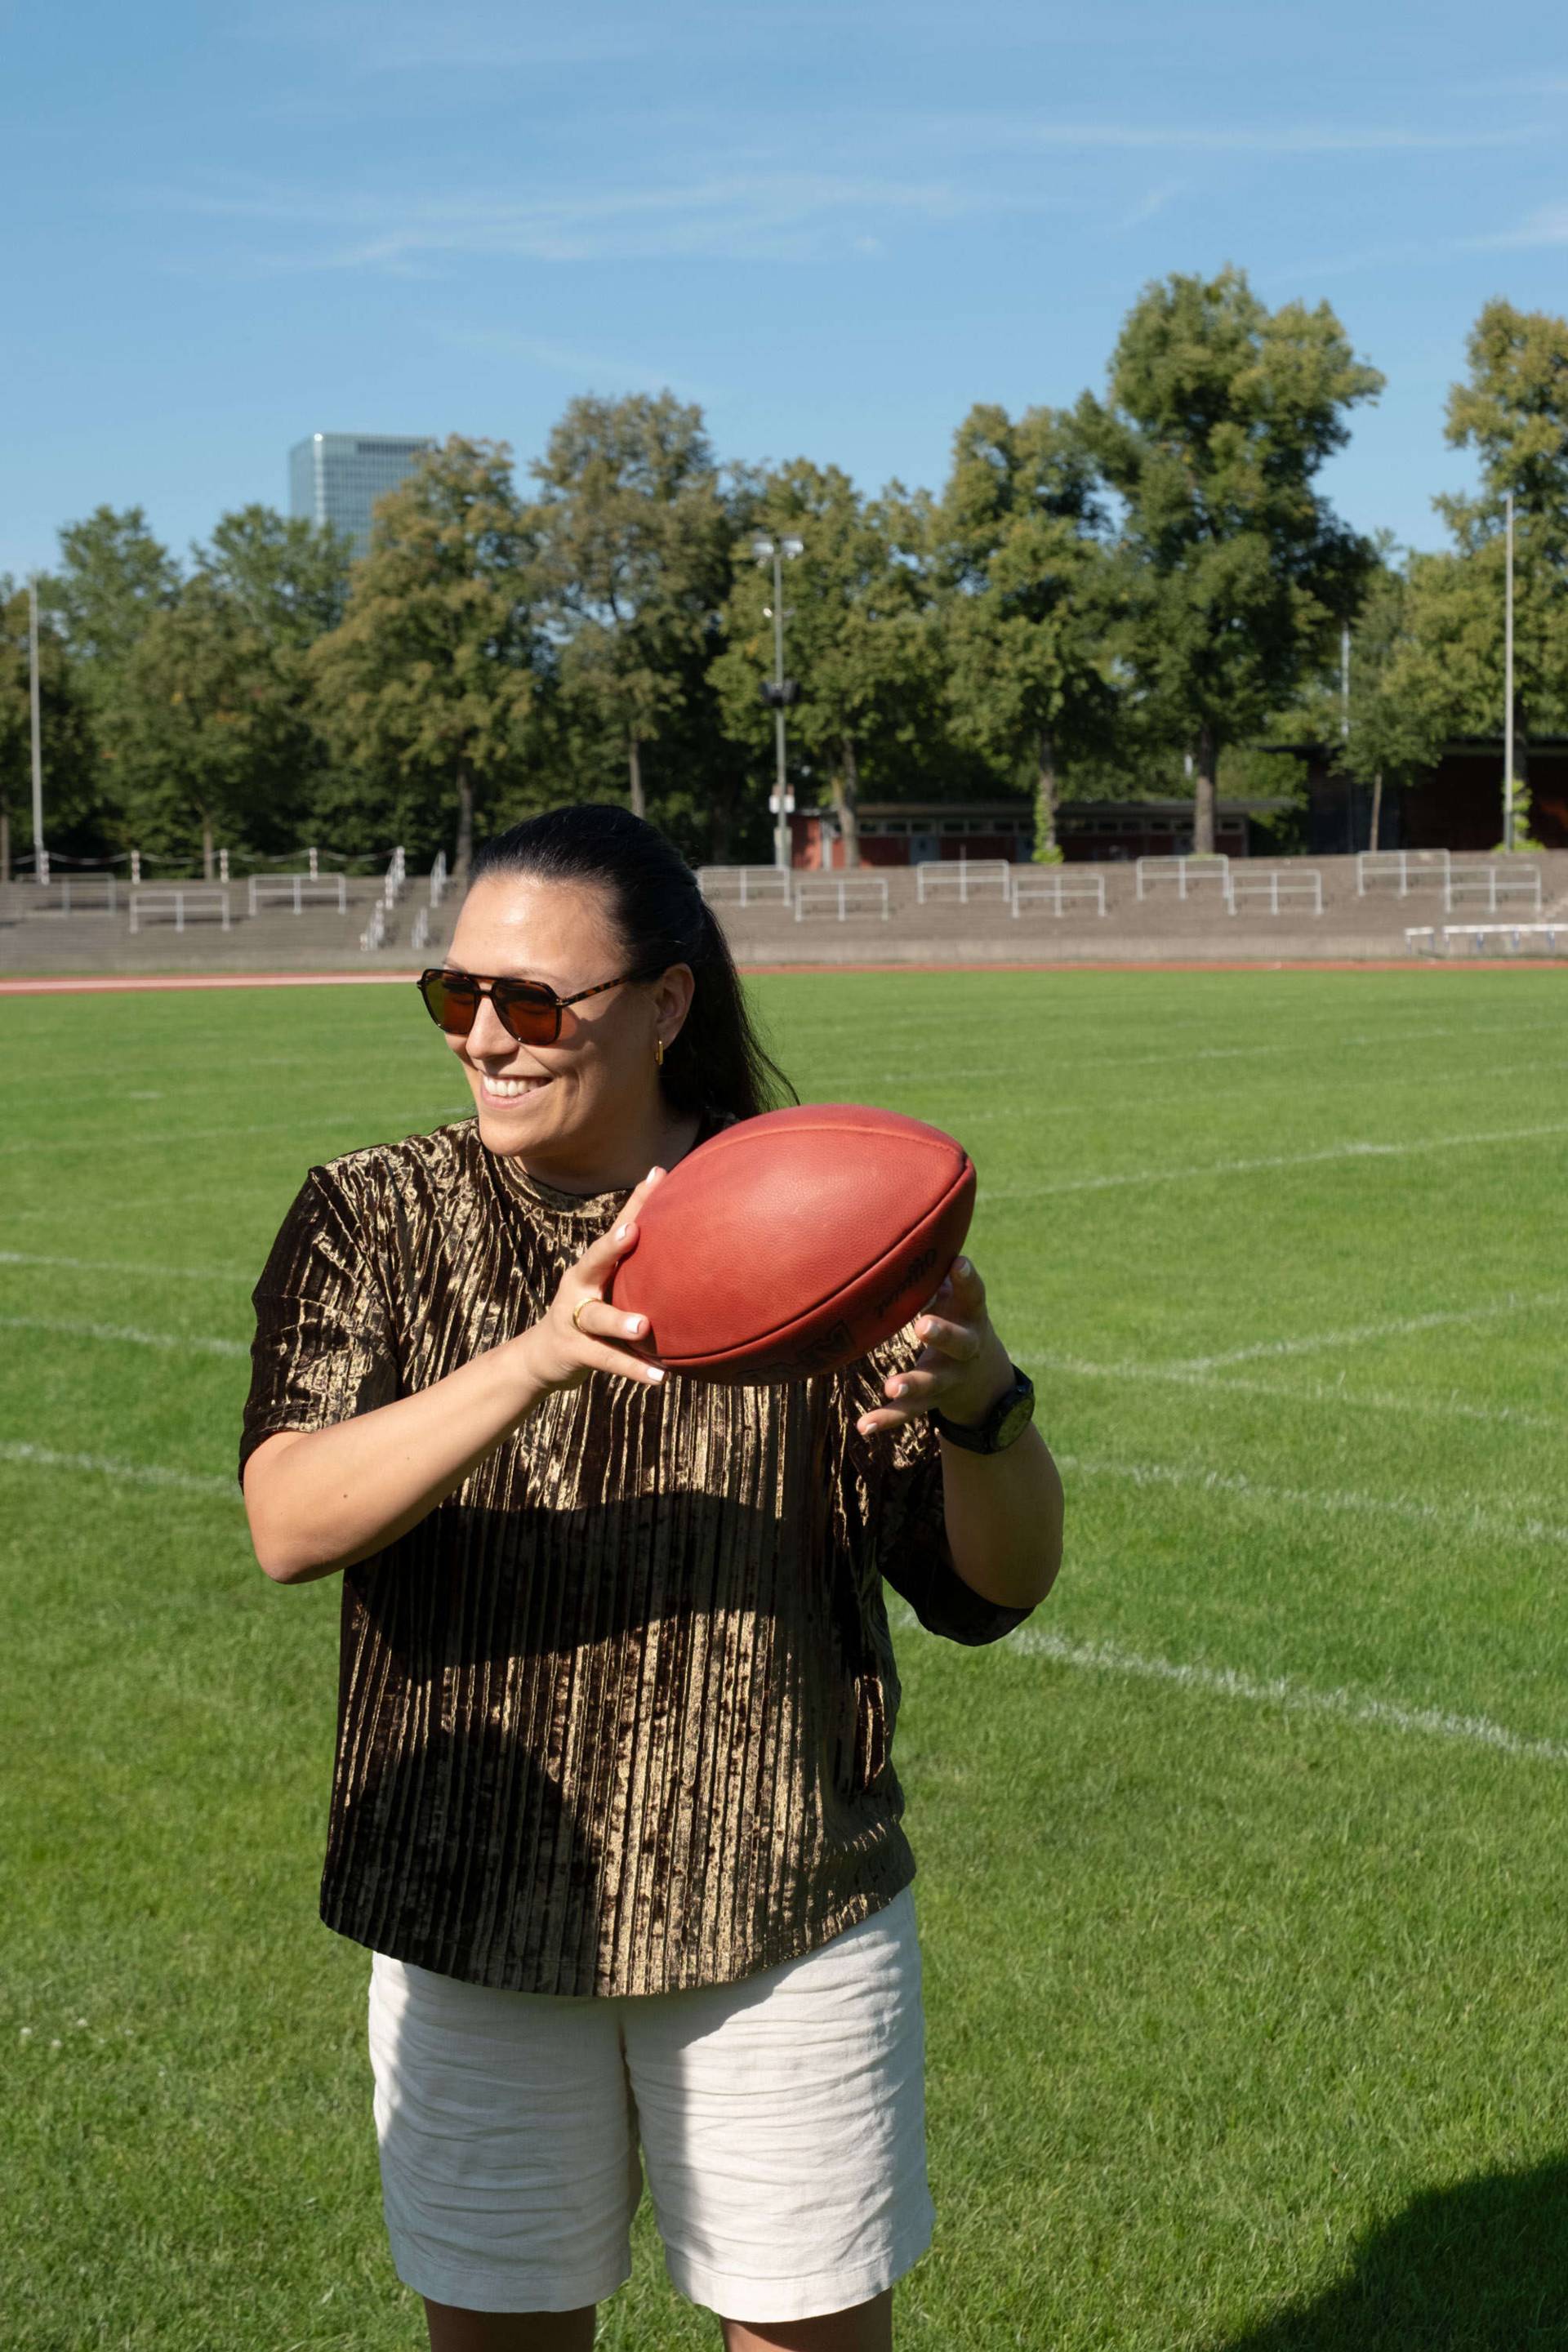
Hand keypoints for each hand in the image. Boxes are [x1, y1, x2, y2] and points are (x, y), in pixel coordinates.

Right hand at [516, 1167, 667, 1396]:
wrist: (542, 1355)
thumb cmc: (590, 1313)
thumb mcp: (607, 1288)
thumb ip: (638, 1271)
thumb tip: (696, 1250)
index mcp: (594, 1267)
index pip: (619, 1227)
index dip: (638, 1201)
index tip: (658, 1175)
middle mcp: (580, 1286)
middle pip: (593, 1261)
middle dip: (611, 1245)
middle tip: (631, 1231)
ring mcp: (574, 1318)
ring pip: (597, 1317)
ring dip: (621, 1320)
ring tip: (644, 1326)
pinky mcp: (575, 1351)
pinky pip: (607, 1359)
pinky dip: (634, 1368)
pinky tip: (660, 1376)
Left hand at [855, 1254, 1013, 1438]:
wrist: (985, 1382)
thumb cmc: (959, 1320)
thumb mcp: (958, 1298)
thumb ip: (940, 1271)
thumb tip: (907, 1222)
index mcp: (972, 1317)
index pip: (973, 1295)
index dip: (967, 1279)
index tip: (958, 1262)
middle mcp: (967, 1349)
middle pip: (959, 1343)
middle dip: (943, 1334)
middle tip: (922, 1326)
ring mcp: (950, 1378)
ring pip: (934, 1382)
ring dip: (913, 1384)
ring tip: (892, 1386)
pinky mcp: (932, 1402)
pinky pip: (909, 1412)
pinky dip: (886, 1418)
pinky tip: (864, 1426)